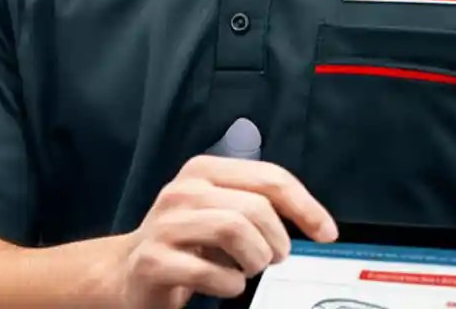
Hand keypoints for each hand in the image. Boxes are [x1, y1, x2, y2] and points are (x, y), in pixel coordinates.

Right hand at [117, 155, 337, 308]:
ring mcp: (164, 225)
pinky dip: (229, 286)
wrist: (129, 270)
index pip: (269, 177)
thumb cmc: (186, 241)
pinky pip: (210, 273)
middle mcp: (182, 191)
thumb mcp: (220, 210)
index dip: (306, 206)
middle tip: (272, 258)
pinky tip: (223, 285)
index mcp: (203, 170)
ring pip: (234, 231)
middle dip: (277, 241)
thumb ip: (258, 203)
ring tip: (247, 270)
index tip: (326, 232)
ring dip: (254, 261)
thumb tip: (313, 219)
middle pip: (255, 208)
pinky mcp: (153, 261)